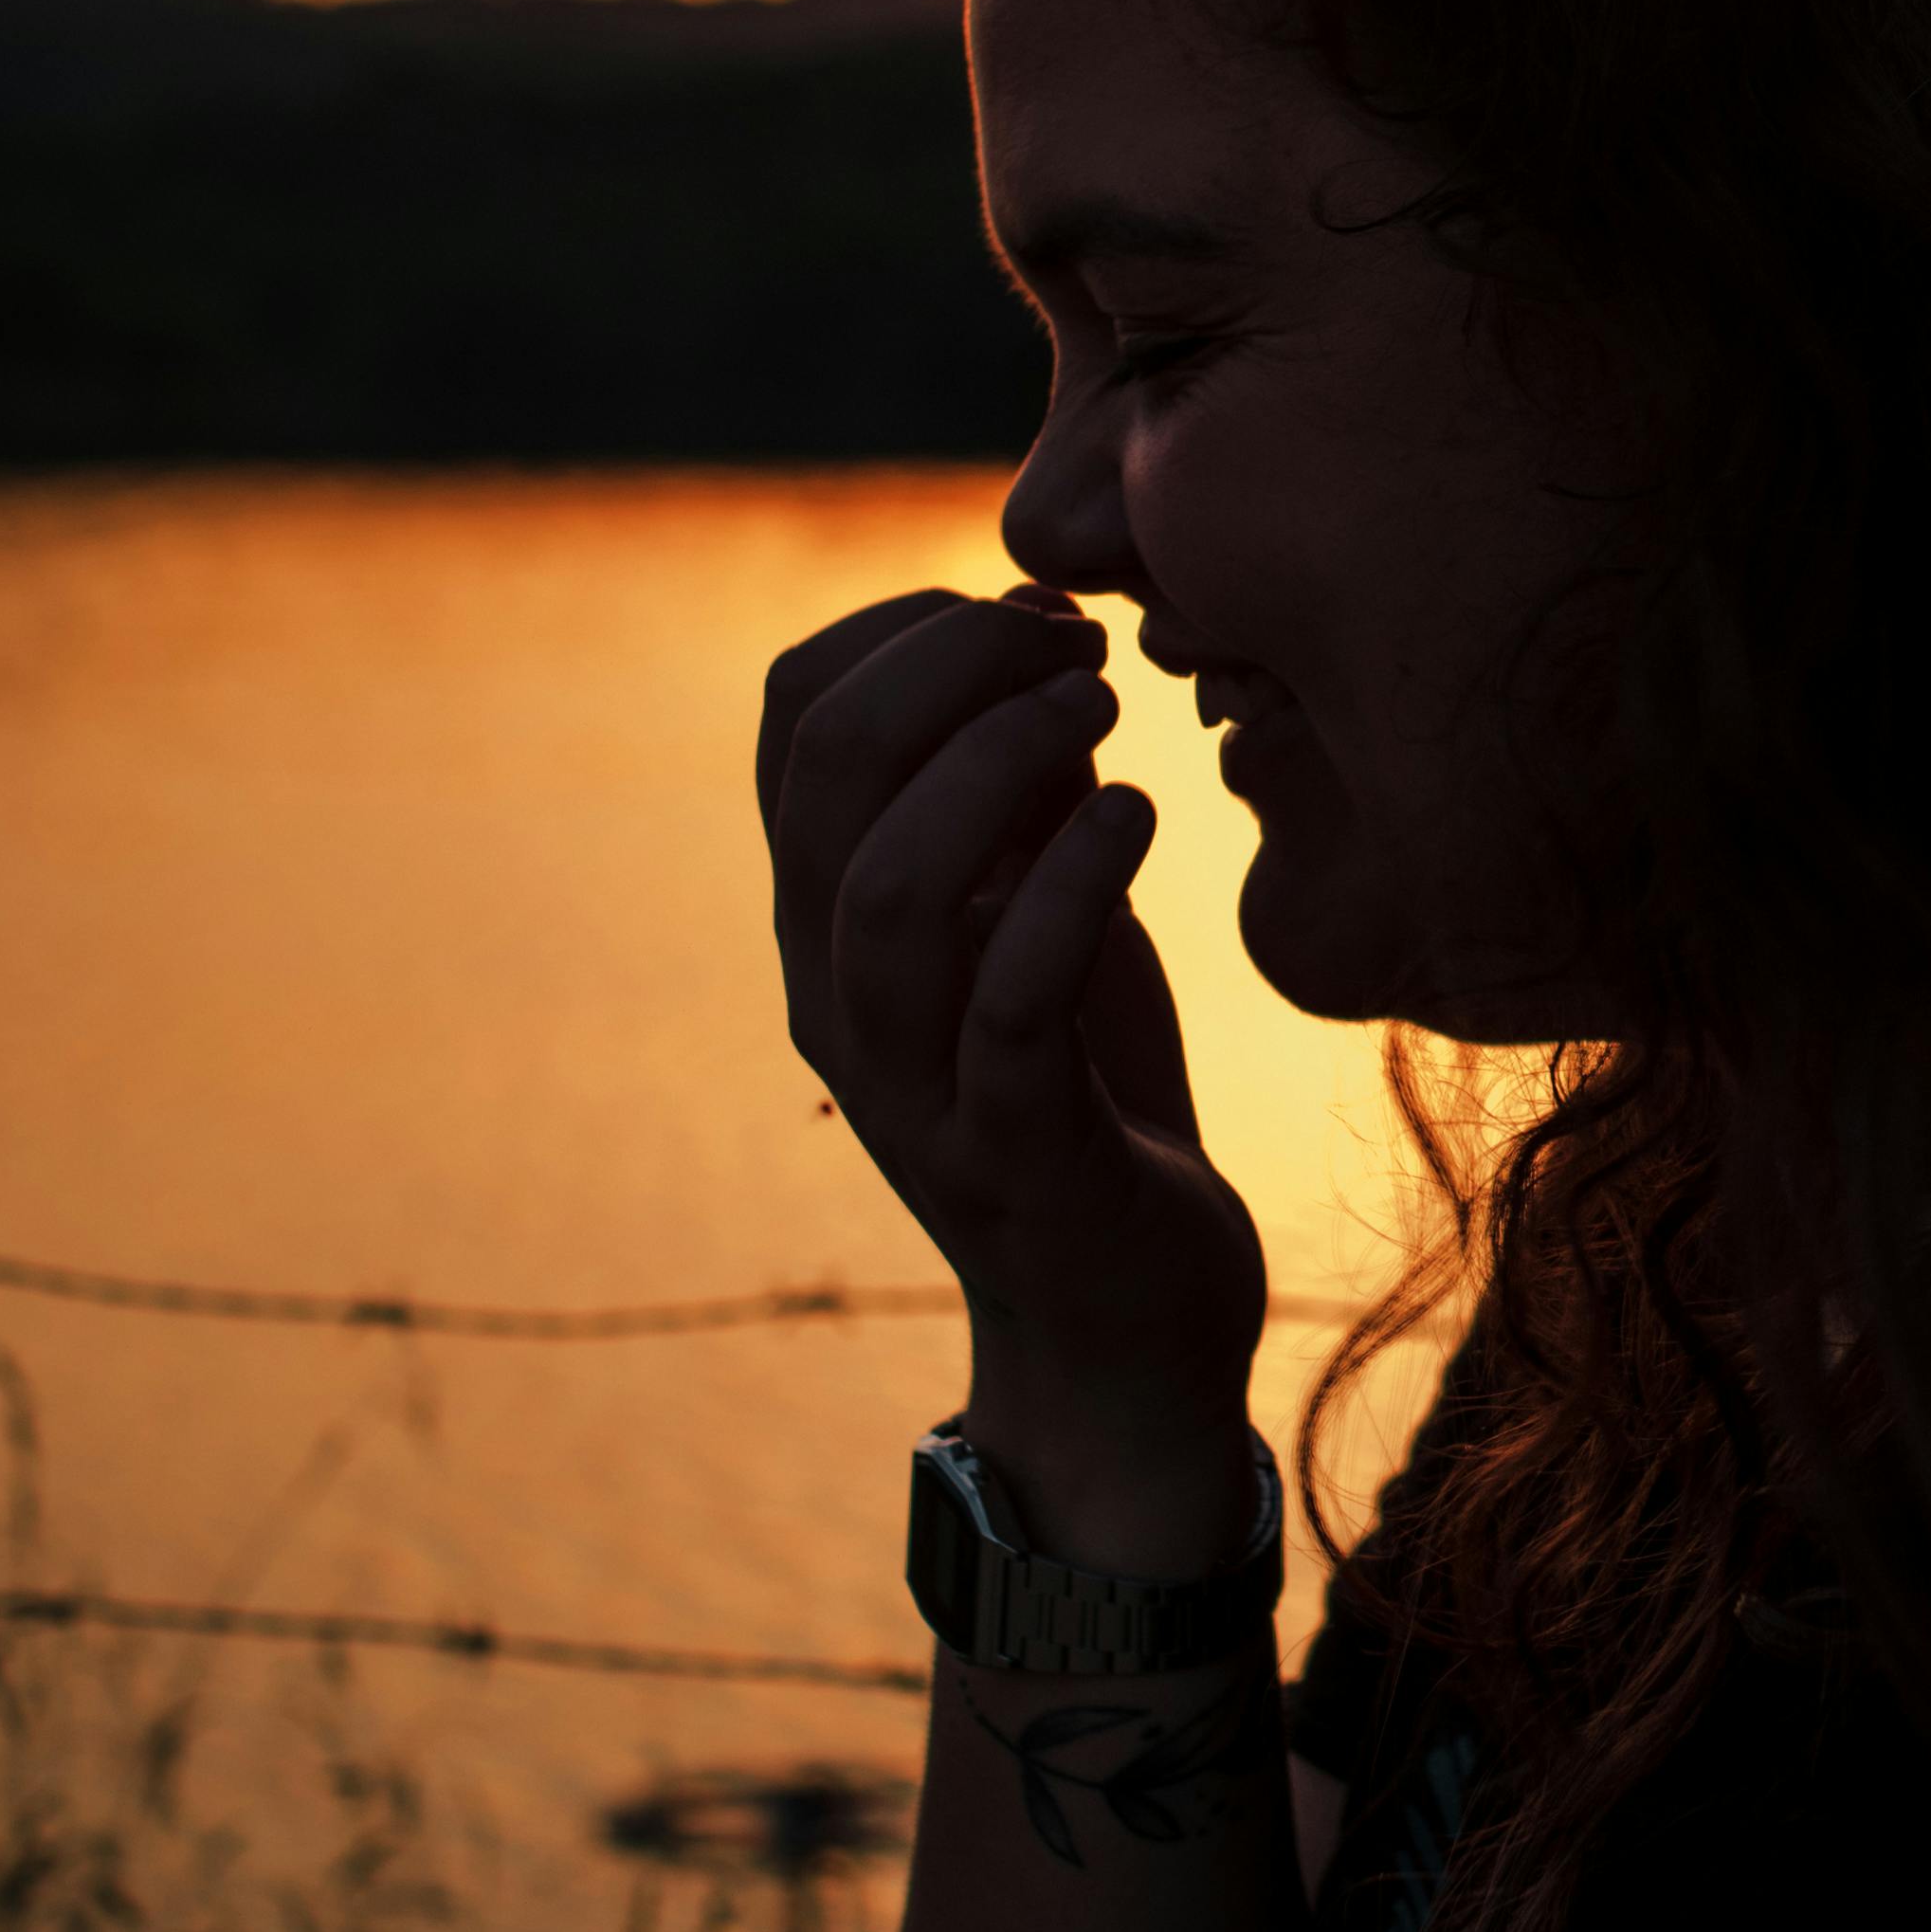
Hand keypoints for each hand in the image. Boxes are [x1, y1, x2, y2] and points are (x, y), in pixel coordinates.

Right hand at [761, 587, 1265, 1575]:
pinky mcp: (1008, 1153)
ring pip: (892, 886)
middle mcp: (837, 990)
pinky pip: (1008, 1000)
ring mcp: (912, 1080)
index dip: (907, 626)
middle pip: (830, 770)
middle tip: (1079, 647)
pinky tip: (1138, 818)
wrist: (1123, 1317)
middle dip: (958, 664)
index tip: (1033, 613)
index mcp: (827, 914)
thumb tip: (1036, 632)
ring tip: (1105, 712)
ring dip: (1004, 761)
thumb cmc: (1089, 1089)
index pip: (792, 713)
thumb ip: (1019, 792)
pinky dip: (1071, 887)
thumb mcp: (1047, 911)